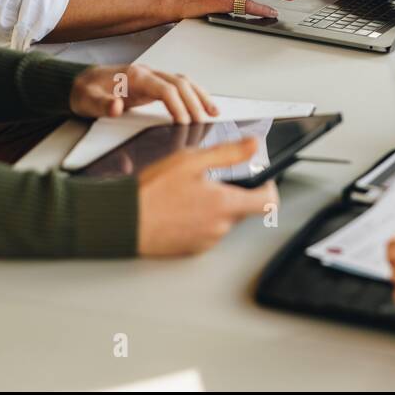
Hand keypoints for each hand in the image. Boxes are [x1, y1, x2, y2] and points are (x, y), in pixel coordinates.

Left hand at [70, 64, 217, 123]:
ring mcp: (152, 78)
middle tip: (204, 123)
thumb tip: (117, 106)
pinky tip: (203, 107)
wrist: (80, 83)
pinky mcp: (153, 86)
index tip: (185, 123)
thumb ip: (102, 104)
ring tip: (213, 112)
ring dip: (200, 96)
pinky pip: (179, 88)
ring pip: (184, 82)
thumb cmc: (85, 92)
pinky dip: (194, 95)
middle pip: (180, 83)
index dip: (178, 105)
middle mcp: (147, 73)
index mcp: (134, 76)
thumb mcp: (87, 100)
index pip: (165, 88)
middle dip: (195, 102)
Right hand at [137, 137, 277, 255]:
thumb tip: (254, 145)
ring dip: (215, 207)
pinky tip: (180, 209)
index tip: (263, 180)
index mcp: (224, 204)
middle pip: (243, 209)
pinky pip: (207, 231)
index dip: (269, 188)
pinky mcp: (193, 249)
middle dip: (232, 194)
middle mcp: (220, 227)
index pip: (268, 202)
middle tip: (208, 182)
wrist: (125, 221)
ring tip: (188, 195)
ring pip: (224, 220)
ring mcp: (206, 240)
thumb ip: (228, 153)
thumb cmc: (153, 191)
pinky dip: (200, 220)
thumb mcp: (191, 160)